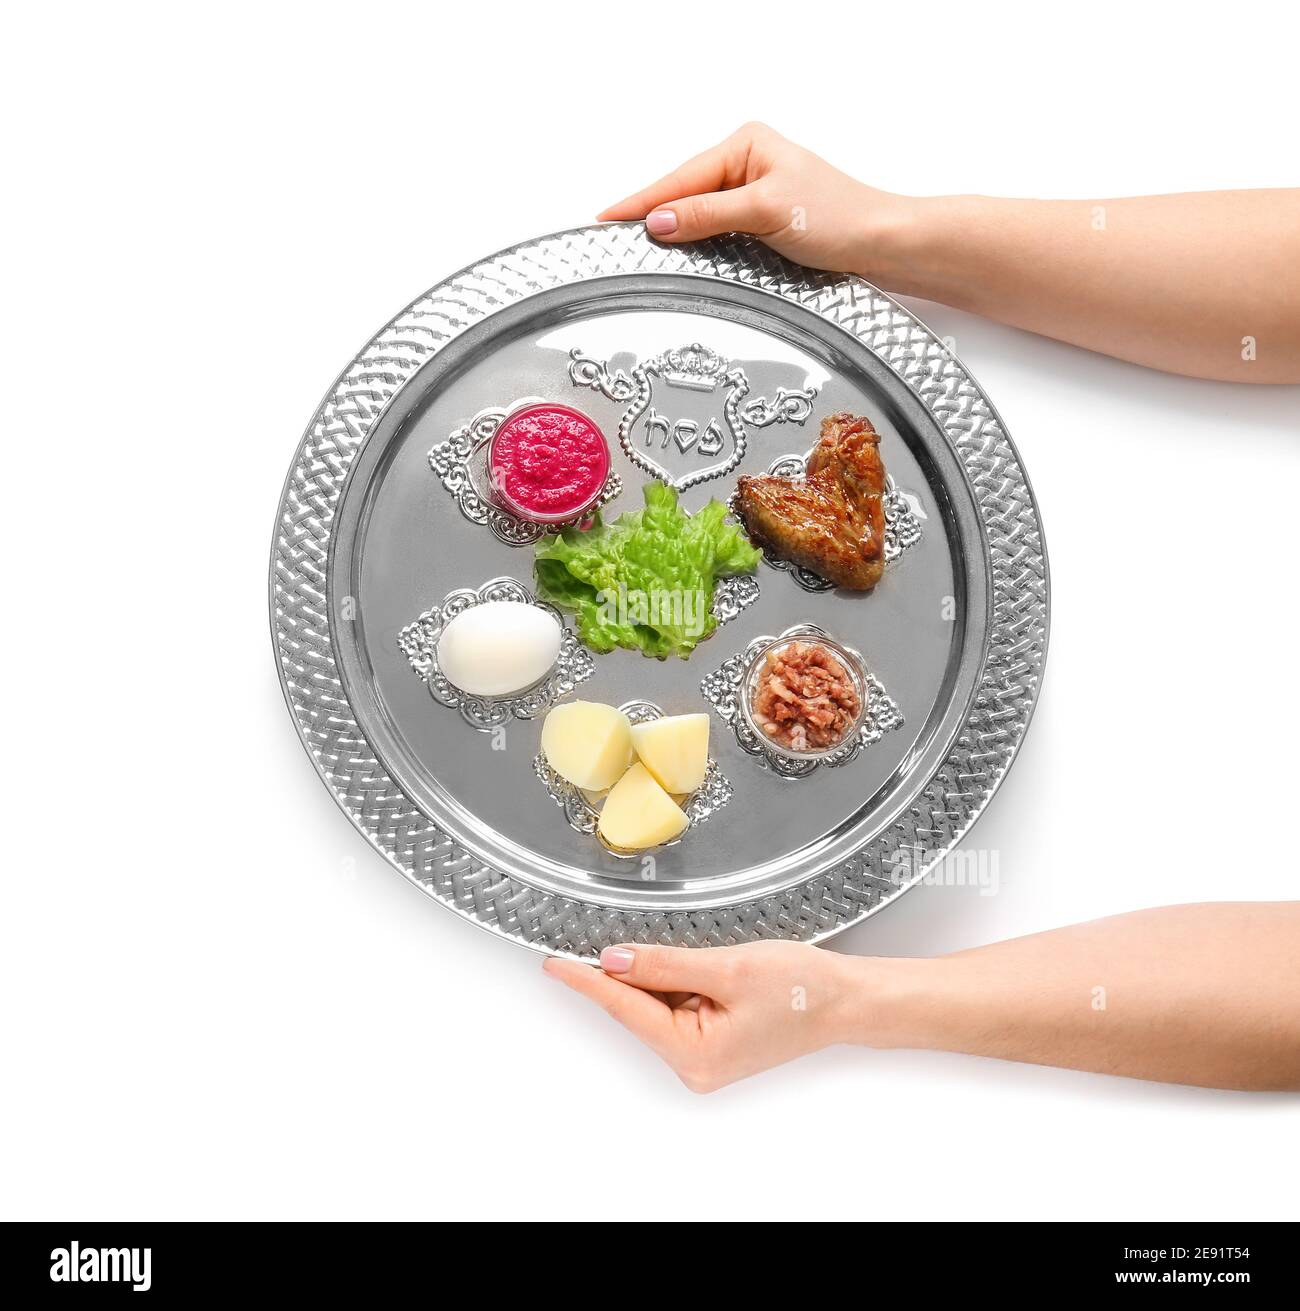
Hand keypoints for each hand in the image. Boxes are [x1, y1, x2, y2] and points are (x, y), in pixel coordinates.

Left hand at [543, 940, 864, 1092]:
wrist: (847, 1001)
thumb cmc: (800, 987)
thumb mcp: (727, 967)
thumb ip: (665, 964)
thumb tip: (614, 960)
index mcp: (694, 1054)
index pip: (625, 1008)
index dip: (587, 980)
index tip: (553, 963)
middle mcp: (694, 1065)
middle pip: (640, 1007)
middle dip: (630, 970)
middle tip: (623, 932)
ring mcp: (703, 1056)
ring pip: (658, 1004)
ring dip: (660, 974)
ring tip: (700, 953)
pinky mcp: (713, 1043)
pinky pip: (678, 1007)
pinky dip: (676, 982)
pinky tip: (699, 965)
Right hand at [598, 121, 917, 284]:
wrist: (879, 243)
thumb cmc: (838, 218)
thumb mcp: (765, 212)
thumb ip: (708, 216)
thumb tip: (659, 221)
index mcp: (747, 144)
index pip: (681, 178)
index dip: (641, 201)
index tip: (606, 217)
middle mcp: (748, 161)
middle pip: (684, 192)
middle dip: (651, 214)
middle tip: (609, 235)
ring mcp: (753, 190)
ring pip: (697, 211)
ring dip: (672, 229)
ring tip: (633, 244)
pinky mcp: (761, 218)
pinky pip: (713, 226)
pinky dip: (694, 238)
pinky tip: (677, 248)